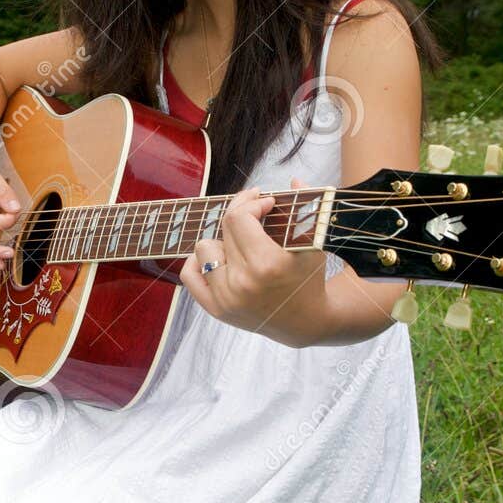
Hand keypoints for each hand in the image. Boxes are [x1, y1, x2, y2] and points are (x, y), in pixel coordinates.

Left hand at [179, 178, 327, 346]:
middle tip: (256, 217)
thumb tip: (294, 180)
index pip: (239, 217)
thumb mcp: (313, 242)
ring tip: (242, 245)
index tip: (266, 203)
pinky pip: (189, 274)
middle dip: (241, 216)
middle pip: (223, 228)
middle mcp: (242, 283)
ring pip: (203, 247)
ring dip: (221, 241)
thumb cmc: (309, 278)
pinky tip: (220, 257)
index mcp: (267, 264)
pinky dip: (199, 261)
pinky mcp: (216, 309)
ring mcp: (226, 298)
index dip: (252, 202)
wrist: (305, 322)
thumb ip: (304, 207)